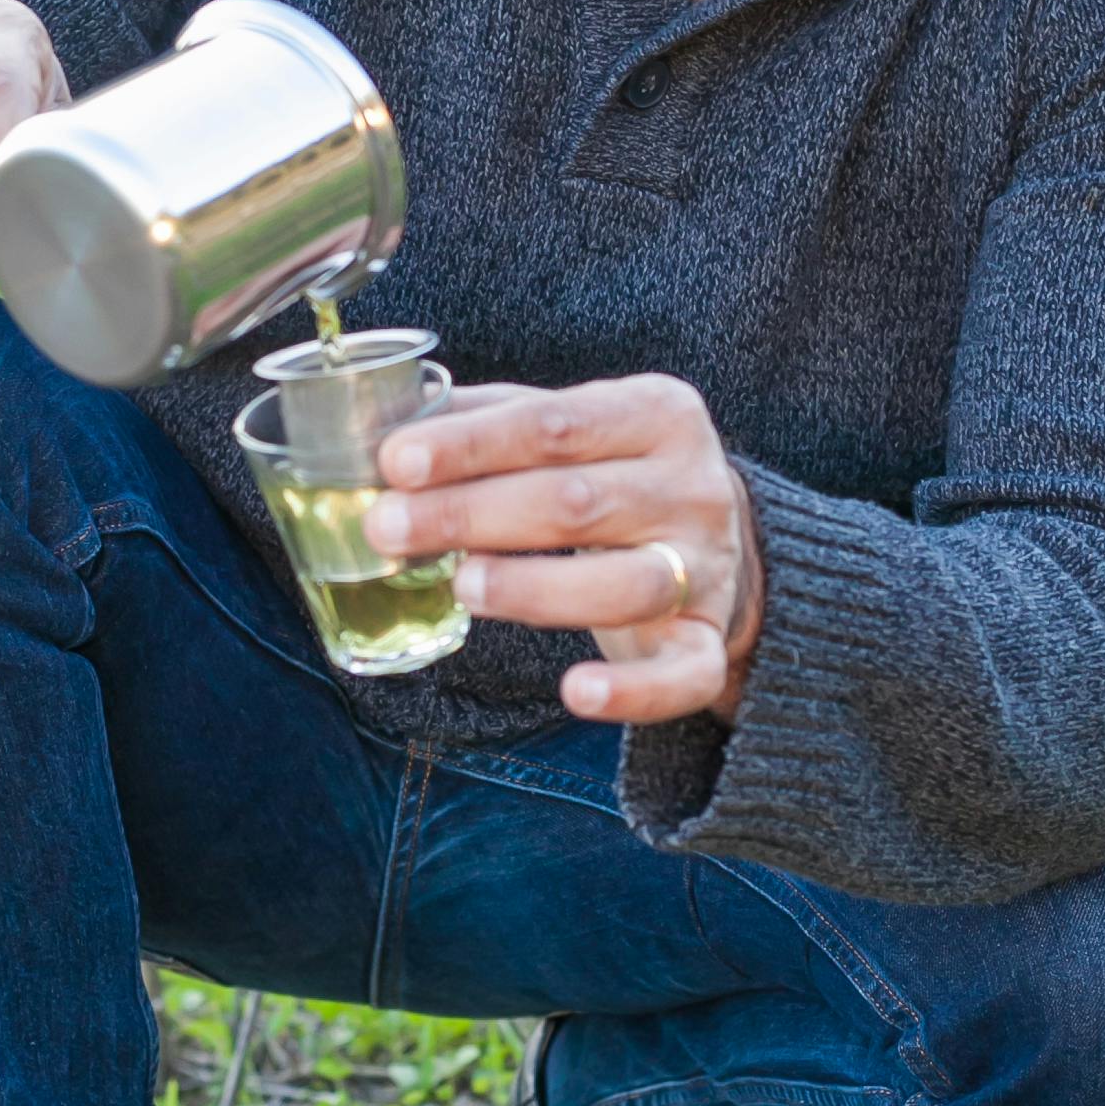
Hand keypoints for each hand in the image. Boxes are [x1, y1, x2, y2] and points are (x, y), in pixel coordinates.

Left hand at [365, 374, 763, 726]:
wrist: (717, 545)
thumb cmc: (613, 476)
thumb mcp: (569, 428)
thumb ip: (488, 422)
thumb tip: (388, 429)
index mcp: (655, 413)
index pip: (554, 424)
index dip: (470, 444)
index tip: (396, 462)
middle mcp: (691, 486)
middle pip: (577, 502)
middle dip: (473, 514)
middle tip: (390, 530)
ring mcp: (705, 568)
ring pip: (626, 584)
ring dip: (534, 588)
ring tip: (462, 587)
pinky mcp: (707, 642)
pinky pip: (682, 676)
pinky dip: (632, 692)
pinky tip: (575, 691)